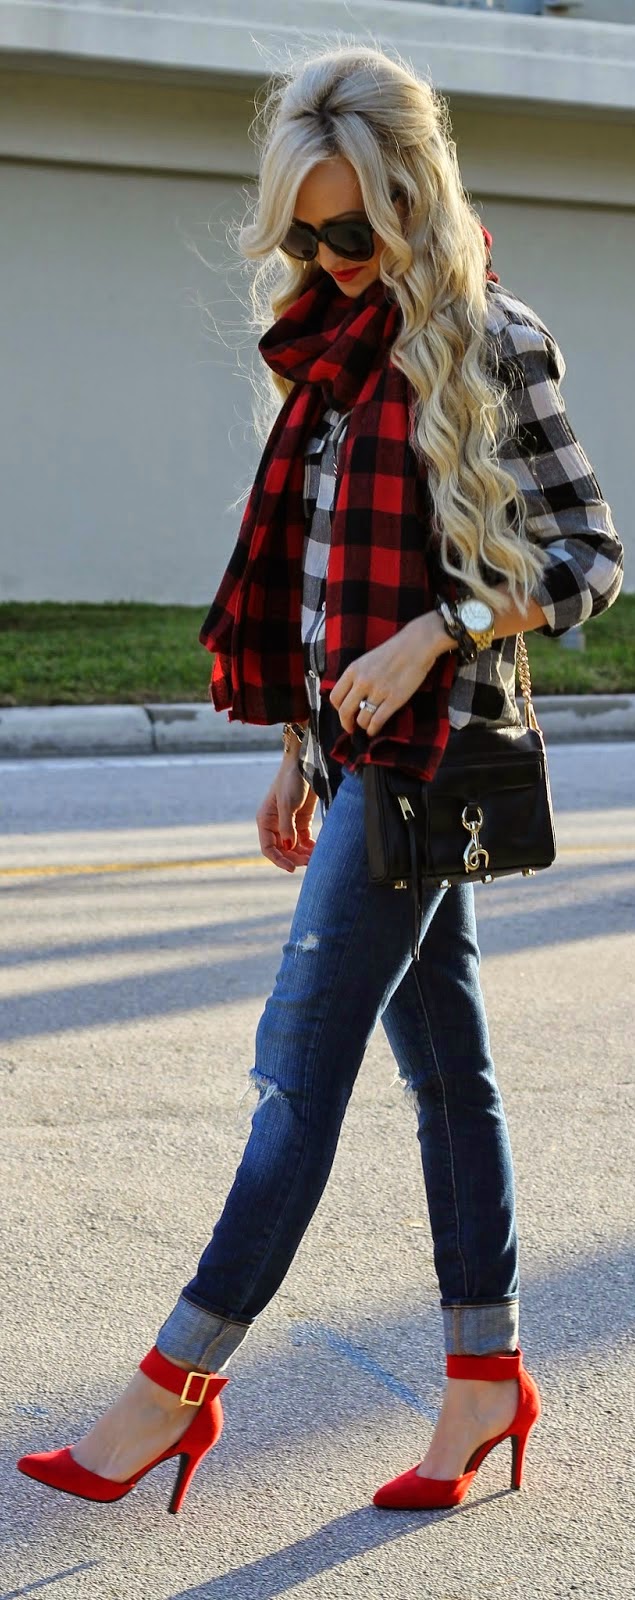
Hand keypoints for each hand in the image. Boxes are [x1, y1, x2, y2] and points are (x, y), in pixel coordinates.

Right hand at [256, 755, 318, 872]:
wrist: (306, 763)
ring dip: (303, 854)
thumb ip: (287, 827)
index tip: (292, 868)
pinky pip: (305, 840)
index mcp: (265, 820)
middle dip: (294, 858)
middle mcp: (275, 824)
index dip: (278, 860)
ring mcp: (289, 823)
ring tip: (315, 858)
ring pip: (295, 847)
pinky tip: (318, 850)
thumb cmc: (291, 780)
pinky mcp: (302, 820)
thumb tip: (289, 847)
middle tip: (309, 862)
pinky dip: (311, 847)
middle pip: (283, 850)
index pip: (268, 848)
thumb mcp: (287, 804)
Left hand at [329, 611, 453, 735]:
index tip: (343, 713)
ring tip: (367, 726)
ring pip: (361, 719)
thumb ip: (357, 676)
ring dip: (363, 725)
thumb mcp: (367, 659)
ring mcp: (378, 691)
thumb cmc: (393, 651)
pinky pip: (377, 721)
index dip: (337, 710)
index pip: (335, 697)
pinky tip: (374, 730)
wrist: (416, 644)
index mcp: (353, 670)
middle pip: (345, 711)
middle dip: (346, 723)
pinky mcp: (394, 699)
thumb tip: (351, 696)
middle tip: (350, 728)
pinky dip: (373, 729)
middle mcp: (362, 681)